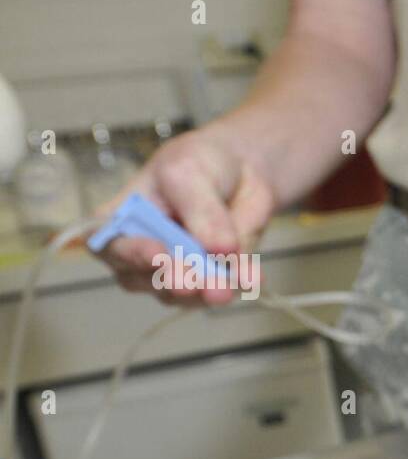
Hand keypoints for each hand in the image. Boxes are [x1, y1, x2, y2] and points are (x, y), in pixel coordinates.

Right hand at [95, 129, 273, 304]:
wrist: (243, 169)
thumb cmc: (199, 163)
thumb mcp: (191, 174)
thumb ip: (202, 211)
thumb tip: (219, 251)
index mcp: (120, 220)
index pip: (106, 244)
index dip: (127, 255)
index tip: (158, 255)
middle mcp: (140, 253)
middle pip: (141, 279)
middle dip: (169, 282)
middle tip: (190, 283)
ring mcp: (176, 271)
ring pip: (180, 294)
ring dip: (201, 293)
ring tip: (222, 288)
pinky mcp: (211, 280)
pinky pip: (221, 290)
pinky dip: (236, 285)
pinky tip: (250, 278)